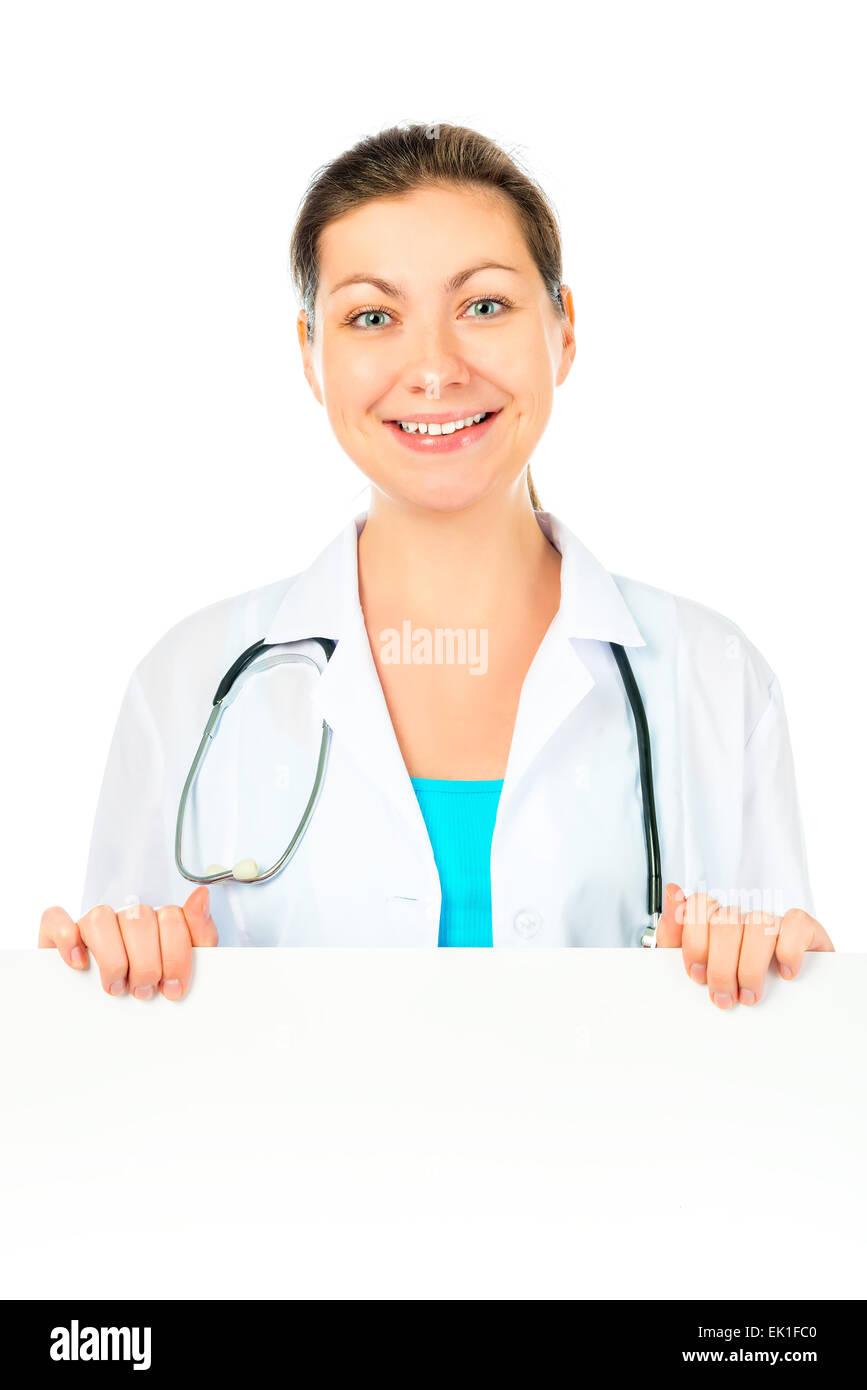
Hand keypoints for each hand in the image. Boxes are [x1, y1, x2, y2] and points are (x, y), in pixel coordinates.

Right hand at [38, 887, 218, 1000]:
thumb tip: (201, 895)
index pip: (171, 918)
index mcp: (159, 920)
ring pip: (100, 918)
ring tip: (116, 986)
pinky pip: (55, 918)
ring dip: (111, 958)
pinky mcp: (59, 934)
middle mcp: (126, 918)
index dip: (175, 956)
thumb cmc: (157, 986)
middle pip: (138, 920)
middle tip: (144, 992)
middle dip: (146, 963)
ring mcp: (94, 925)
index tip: (173, 988)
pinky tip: (79, 962)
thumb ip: (200, 931)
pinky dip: (66, 937)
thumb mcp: (190, 964)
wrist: (120, 1018)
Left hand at [656, 882, 834, 1008]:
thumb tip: (673, 891)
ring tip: (750, 995)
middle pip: (726, 920)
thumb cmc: (733, 989)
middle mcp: (743, 919)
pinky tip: (786, 973)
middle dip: (721, 966)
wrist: (787, 1015)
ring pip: (759, 924)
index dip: (695, 941)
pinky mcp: (806, 932)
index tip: (697, 974)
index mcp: (714, 923)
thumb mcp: (696, 970)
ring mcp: (774, 924)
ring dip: (751, 967)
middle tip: (724, 997)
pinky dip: (789, 950)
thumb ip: (675, 936)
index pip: (699, 905)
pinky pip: (796, 923)